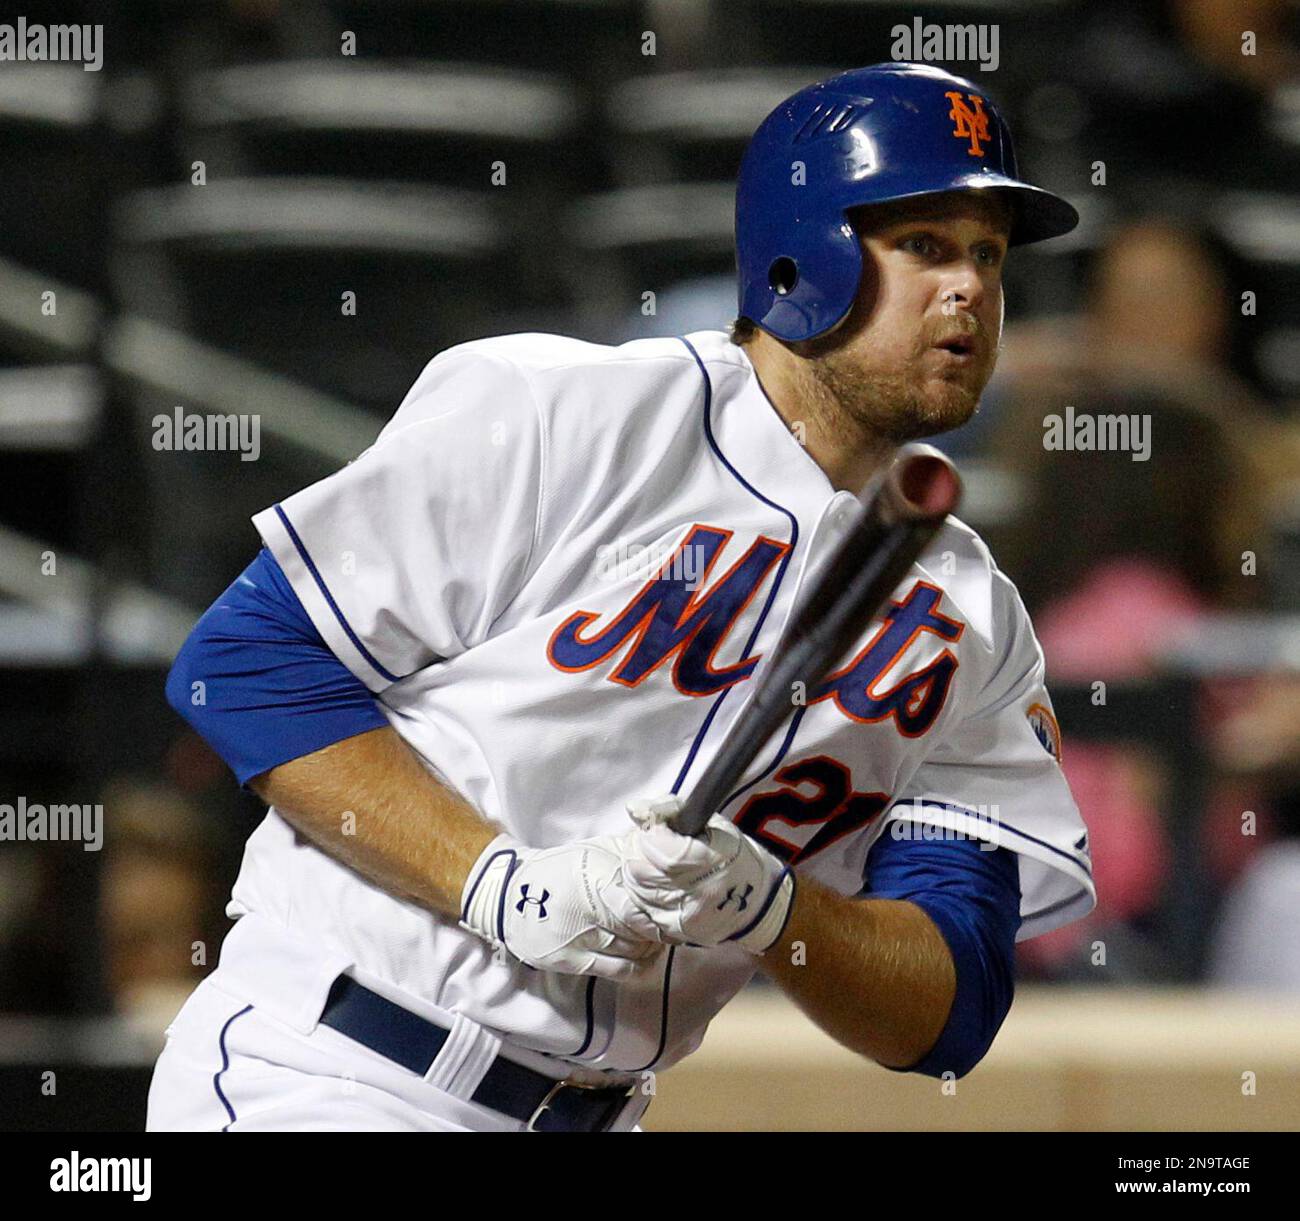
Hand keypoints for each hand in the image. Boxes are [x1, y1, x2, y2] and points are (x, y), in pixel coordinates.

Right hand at [459, 833, 665, 979]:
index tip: (672, 907)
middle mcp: (585, 910)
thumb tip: (662, 846)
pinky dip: (639, 965)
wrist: (509, 895)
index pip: (638, 903)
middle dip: (658, 928)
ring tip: (659, 938)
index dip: (657, 909)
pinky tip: (647, 957)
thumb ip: (626, 852)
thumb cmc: (558, 871)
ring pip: (632, 950)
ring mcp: (577, 939)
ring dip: (651, 946)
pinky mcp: (570, 961)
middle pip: (639, 928)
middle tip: (670, 924)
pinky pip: (618, 970)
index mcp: (592, 878)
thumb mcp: (591, 852)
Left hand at [621, 796, 794, 952]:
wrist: (757, 905)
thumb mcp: (715, 825)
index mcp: (707, 861)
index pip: (655, 844)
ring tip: (654, 863)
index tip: (657, 826)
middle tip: (653, 843)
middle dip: (640, 850)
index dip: (650, 831)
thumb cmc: (738, 859)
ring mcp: (681, 918)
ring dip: (638, 871)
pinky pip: (640, 910)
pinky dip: (641, 894)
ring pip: (635, 889)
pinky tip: (655, 885)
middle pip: (638, 868)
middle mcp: (692, 894)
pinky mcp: (673, 932)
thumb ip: (673, 811)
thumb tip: (637, 809)